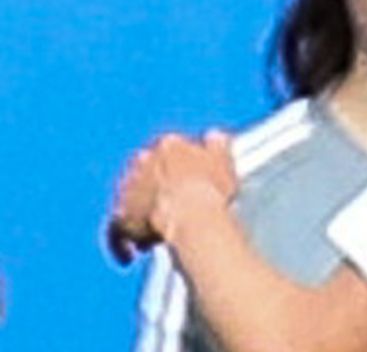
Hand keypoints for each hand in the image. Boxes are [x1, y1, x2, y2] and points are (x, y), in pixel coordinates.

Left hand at [107, 131, 236, 265]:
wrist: (192, 217)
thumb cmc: (210, 189)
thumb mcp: (224, 159)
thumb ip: (216, 145)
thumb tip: (214, 137)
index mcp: (169, 145)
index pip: (168, 150)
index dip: (177, 166)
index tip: (187, 179)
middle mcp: (143, 162)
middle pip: (144, 172)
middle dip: (154, 186)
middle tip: (171, 204)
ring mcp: (129, 189)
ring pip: (130, 200)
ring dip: (139, 213)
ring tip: (156, 232)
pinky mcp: (121, 217)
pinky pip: (116, 232)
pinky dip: (121, 244)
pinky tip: (132, 254)